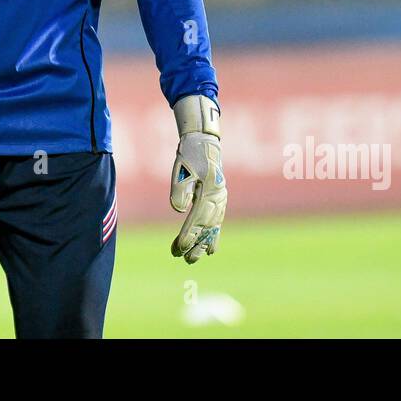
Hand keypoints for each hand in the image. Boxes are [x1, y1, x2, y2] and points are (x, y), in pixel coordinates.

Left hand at [169, 94, 225, 263]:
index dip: (188, 236)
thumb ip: (181, 190)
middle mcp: (218, 198)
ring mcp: (221, 198)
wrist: (204, 140)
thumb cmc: (190, 154)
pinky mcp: (219, 197)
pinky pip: (218, 220)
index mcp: (209, 192)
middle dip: (197, 245)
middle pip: (207, 227)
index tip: (179, 249)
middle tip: (186, 260)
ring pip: (214, 226)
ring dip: (205, 242)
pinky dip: (214, 233)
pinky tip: (211, 245)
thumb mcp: (182, 169)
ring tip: (197, 257)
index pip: (197, 220)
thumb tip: (180, 211)